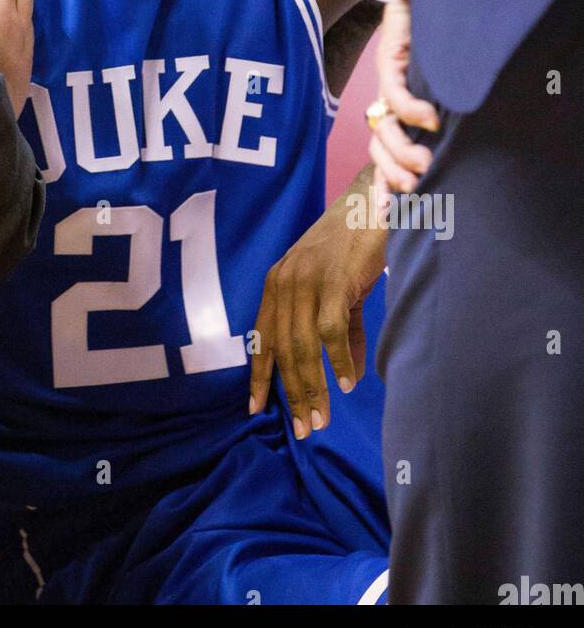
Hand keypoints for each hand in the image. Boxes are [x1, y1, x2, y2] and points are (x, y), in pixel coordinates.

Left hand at [249, 193, 386, 437]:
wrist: (373, 200)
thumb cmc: (355, 243)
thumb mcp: (338, 287)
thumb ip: (341, 329)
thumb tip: (348, 375)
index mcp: (277, 282)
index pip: (261, 336)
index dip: (258, 375)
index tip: (255, 409)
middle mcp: (284, 281)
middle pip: (281, 349)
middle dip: (290, 393)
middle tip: (303, 428)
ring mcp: (307, 280)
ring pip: (301, 346)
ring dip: (312, 387)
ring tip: (321, 418)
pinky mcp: (333, 281)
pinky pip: (331, 332)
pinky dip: (339, 362)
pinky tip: (348, 384)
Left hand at [370, 0, 439, 214]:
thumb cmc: (440, 45)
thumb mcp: (444, 91)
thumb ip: (445, 123)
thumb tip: (457, 156)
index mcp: (398, 112)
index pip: (384, 157)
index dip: (383, 188)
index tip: (387, 218)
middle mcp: (388, 100)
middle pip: (377, 147)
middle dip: (393, 174)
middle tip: (418, 186)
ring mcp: (387, 81)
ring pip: (383, 125)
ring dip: (402, 150)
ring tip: (425, 163)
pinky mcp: (390, 58)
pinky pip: (394, 90)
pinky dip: (412, 109)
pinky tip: (431, 120)